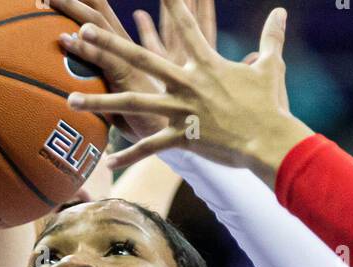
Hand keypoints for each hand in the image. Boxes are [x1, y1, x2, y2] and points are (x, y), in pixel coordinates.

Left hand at [62, 0, 310, 179]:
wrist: (271, 141)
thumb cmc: (271, 106)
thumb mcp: (272, 68)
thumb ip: (271, 39)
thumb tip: (282, 12)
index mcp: (206, 63)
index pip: (183, 23)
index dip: (170, 0)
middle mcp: (188, 83)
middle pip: (140, 57)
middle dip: (108, 45)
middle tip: (80, 32)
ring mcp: (182, 110)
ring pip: (132, 103)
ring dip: (100, 101)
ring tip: (70, 100)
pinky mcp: (182, 138)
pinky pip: (149, 148)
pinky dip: (128, 157)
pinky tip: (107, 164)